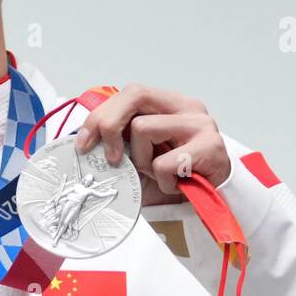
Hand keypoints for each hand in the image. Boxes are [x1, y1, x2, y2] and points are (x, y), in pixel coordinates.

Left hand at [73, 83, 229, 206]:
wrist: (211, 202)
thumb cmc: (174, 177)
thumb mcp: (140, 155)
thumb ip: (121, 140)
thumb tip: (84, 141)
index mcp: (168, 104)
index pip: (129, 93)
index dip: (100, 116)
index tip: (84, 143)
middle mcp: (186, 107)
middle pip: (135, 94)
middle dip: (110, 125)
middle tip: (110, 158)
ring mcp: (200, 124)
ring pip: (143, 129)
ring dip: (143, 161)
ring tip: (159, 174)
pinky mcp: (210, 146)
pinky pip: (164, 162)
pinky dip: (162, 181)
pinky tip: (175, 184)